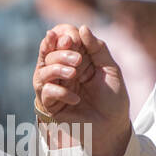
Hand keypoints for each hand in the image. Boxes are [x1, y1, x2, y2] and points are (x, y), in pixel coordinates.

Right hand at [33, 23, 131, 155]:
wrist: (113, 127)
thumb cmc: (113, 99)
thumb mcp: (110, 69)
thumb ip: (97, 48)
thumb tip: (82, 27)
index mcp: (75, 59)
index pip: (61, 40)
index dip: (62, 35)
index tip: (70, 37)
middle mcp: (62, 71)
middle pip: (48, 53)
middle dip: (60, 52)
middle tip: (78, 59)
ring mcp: (55, 88)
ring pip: (42, 71)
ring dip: (56, 68)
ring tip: (74, 74)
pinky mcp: (51, 106)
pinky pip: (45, 93)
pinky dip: (60, 92)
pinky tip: (76, 99)